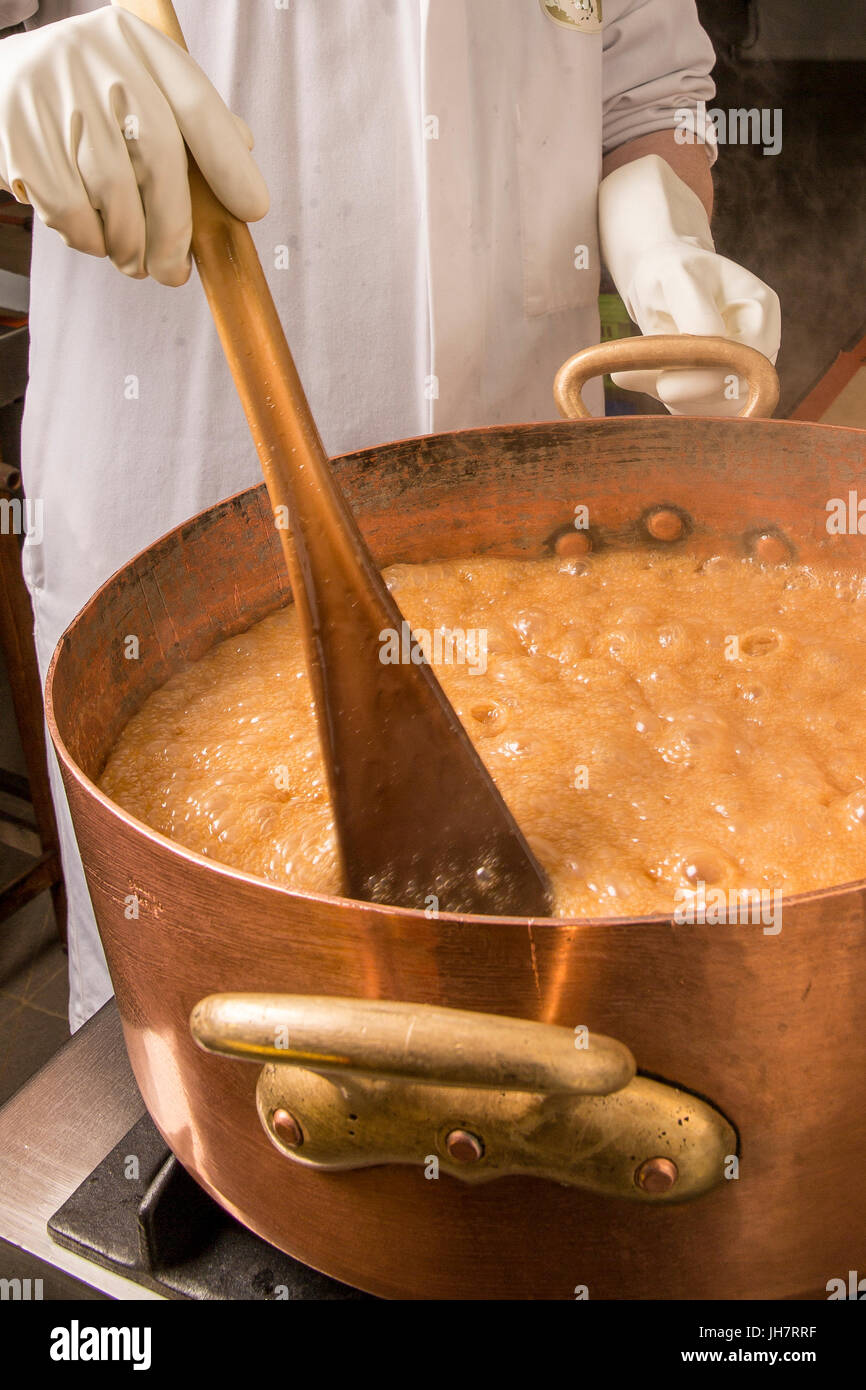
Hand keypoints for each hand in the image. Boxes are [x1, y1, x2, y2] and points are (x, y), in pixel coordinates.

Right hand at [0, 7, 268, 285]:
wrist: (6, 79)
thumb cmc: (95, 99)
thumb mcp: (146, 88)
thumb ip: (194, 119)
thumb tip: (243, 154)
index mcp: (143, 47)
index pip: (198, 107)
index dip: (230, 164)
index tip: (252, 210)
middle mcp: (101, 59)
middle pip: (158, 158)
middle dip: (173, 230)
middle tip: (175, 273)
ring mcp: (56, 92)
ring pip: (112, 191)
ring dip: (129, 244)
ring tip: (134, 260)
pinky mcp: (20, 131)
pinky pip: (68, 207)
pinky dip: (88, 239)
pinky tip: (95, 240)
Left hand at [599, 155, 779, 415]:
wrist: (661, 279)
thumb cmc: (670, 269)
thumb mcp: (677, 277)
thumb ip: (694, 315)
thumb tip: (707, 354)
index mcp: (760, 310)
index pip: (749, 360)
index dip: (711, 380)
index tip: (664, 385)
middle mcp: (760, 343)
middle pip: (738, 393)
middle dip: (687, 394)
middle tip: (636, 378)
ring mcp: (743, 367)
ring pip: (716, 408)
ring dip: (672, 399)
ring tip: (632, 374)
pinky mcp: (720, 386)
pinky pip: (698, 408)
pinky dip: (666, 399)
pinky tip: (639, 377)